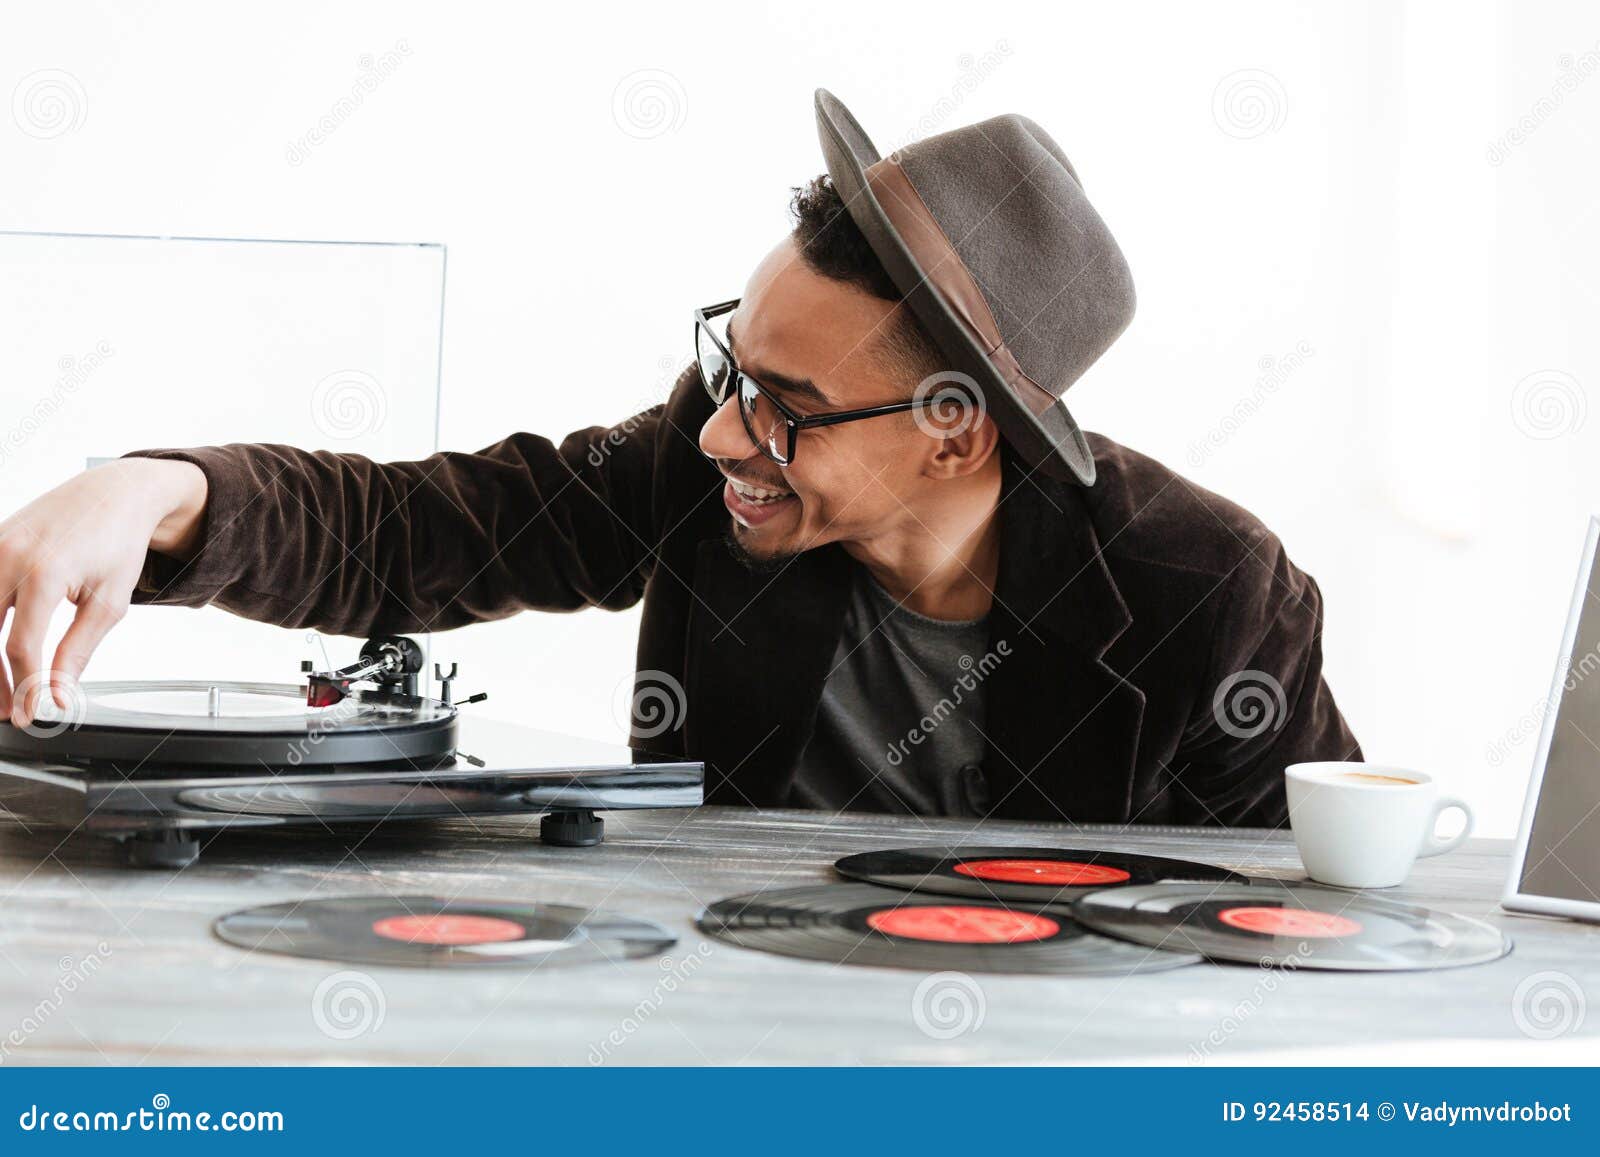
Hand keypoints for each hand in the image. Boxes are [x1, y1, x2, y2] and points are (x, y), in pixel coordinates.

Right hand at [0, 458, 206, 725]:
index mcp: (45, 572)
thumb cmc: (118, 542)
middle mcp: (7, 556)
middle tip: (7, 710)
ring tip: (0, 688)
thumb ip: (78, 649)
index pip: (21, 645)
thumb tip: (58, 692)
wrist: (116, 493)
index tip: (29, 713)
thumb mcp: (109, 601)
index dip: (24, 686)